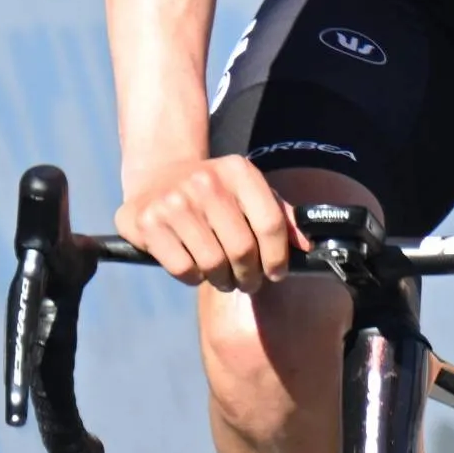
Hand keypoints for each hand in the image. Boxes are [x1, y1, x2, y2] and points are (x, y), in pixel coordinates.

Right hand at [116, 155, 301, 293]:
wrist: (158, 174)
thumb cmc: (215, 192)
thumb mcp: (249, 190)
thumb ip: (281, 215)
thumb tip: (306, 247)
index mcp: (238, 171)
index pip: (270, 223)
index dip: (278, 257)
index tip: (276, 273)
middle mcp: (205, 182)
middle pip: (242, 249)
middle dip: (249, 275)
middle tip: (247, 281)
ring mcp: (173, 201)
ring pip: (213, 264)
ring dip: (222, 280)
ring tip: (221, 276)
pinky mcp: (147, 222)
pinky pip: (183, 269)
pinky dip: (193, 278)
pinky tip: (195, 267)